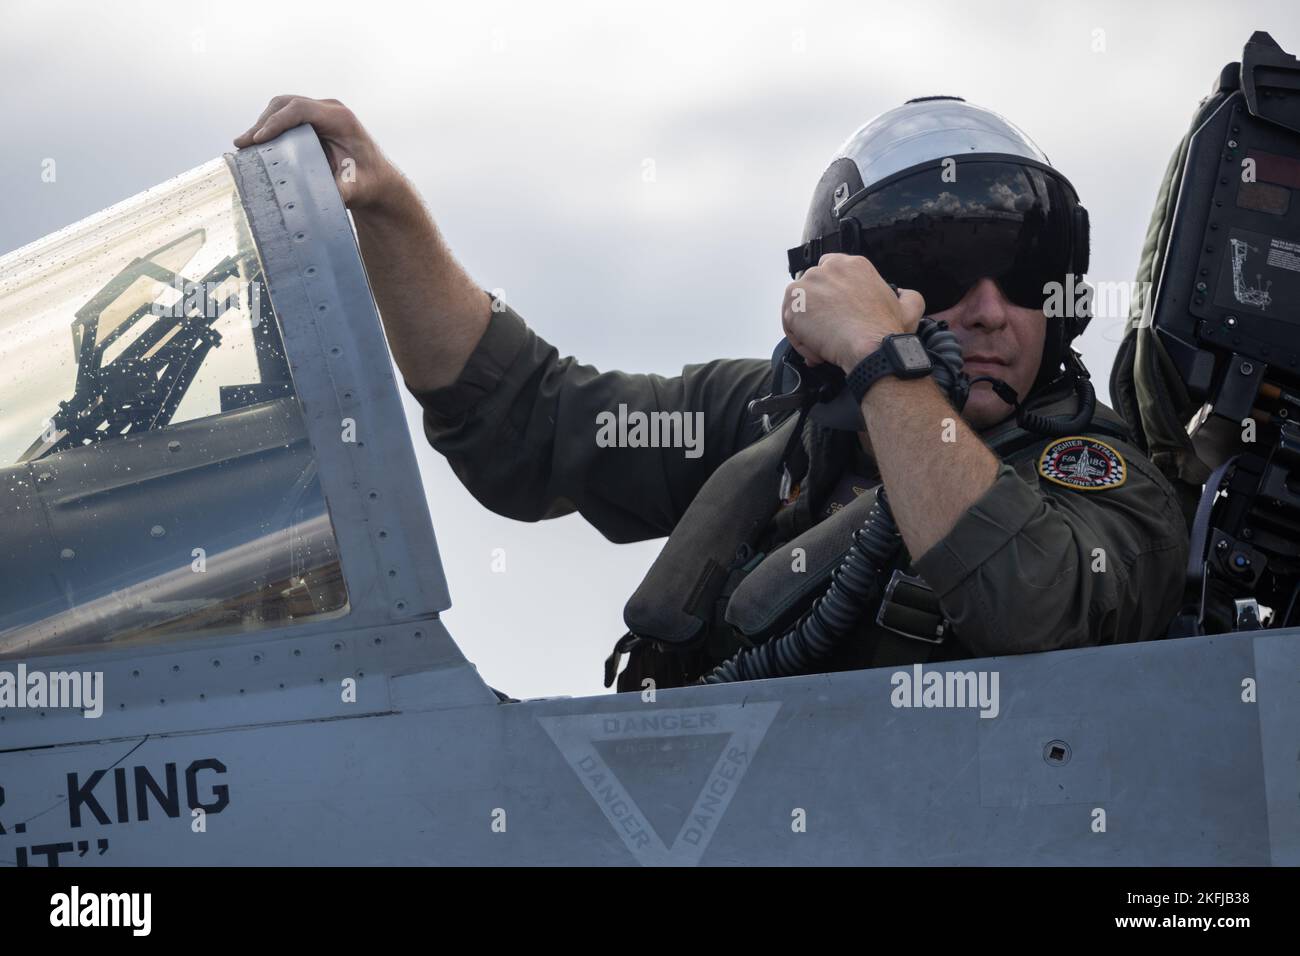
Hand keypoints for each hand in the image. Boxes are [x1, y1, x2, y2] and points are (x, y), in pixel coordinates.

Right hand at [234, 96, 399, 210]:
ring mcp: (321, 113)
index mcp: (340, 119)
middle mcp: (330, 110)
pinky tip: (256, 144)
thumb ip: (339, 190)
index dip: (276, 122)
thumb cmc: (369, 184)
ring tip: (244, 144)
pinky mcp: (314, 121)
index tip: (258, 139)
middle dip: (262, 122)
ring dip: (263, 124)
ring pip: (283, 107)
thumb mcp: (355, 190)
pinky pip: (287, 117)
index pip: (300, 109)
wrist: (378, 180)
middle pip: (287, 104)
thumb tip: (314, 195)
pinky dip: (270, 127)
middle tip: (243, 144)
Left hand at [781, 253, 924, 372]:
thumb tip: (903, 293)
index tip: (835, 312)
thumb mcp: (909, 306)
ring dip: (808, 327)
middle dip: (818, 312)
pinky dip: (801, 341)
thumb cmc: (887, 331)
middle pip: (812, 289)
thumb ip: (906, 294)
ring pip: (799, 306)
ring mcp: (808, 284)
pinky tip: (818, 352)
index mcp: (853, 264)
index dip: (830, 294)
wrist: (871, 348)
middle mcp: (828, 268)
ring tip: (824, 346)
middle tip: (830, 333)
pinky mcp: (793, 303)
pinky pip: (790, 323)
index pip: (830, 270)